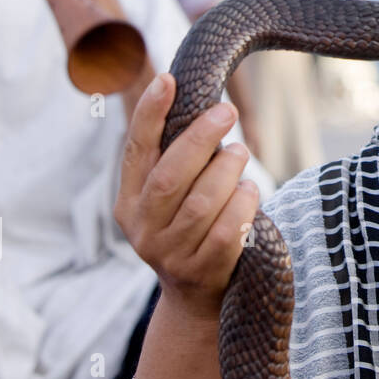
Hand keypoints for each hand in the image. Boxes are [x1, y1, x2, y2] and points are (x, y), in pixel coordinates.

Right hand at [116, 73, 260, 319]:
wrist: (198, 300)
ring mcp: (170, 254)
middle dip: (200, 138)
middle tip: (226, 111)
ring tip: (241, 154)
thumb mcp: (172, 198)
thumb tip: (198, 99)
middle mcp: (142, 228)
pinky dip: (242, 205)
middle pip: (170, 176)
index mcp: (129, 201)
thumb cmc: (193, 228)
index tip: (169, 79)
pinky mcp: (202, 271)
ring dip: (227, 171)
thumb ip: (175, 159)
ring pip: (201, 203)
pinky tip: (249, 191)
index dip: (149, 114)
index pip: (135, 151)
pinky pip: (226, 231)